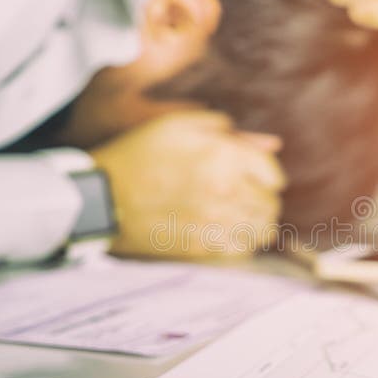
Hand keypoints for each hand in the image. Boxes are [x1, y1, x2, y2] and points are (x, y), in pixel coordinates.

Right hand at [90, 110, 285, 258]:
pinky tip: (228, 233)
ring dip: (257, 222)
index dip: (265, 174)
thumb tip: (271, 143)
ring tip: (241, 216)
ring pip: (263, 231)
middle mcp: (225, 190)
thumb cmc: (139, 154)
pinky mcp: (202, 248)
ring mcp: (215, 223)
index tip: (254, 177)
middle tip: (247, 196)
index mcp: (223, 156)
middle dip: (262, 198)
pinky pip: (242, 251)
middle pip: (271, 204)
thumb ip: (227, 130)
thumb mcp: (179, 126)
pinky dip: (242, 243)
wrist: (103, 196)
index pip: (273, 174)